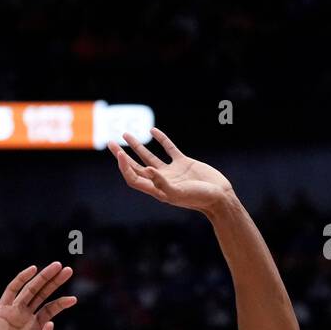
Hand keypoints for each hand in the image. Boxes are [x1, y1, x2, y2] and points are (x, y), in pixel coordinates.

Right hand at [0, 263, 76, 329]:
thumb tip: (51, 323)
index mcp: (34, 327)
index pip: (50, 309)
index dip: (61, 302)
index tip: (74, 299)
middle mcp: (25, 316)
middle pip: (43, 294)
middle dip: (55, 282)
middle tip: (68, 270)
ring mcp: (13, 311)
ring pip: (31, 289)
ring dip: (43, 277)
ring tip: (57, 266)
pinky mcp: (1, 310)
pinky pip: (12, 290)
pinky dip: (22, 279)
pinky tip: (33, 269)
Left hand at [109, 129, 233, 212]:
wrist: (220, 196)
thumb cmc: (200, 198)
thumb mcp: (180, 193)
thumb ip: (163, 183)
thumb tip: (147, 170)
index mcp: (157, 189)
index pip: (133, 177)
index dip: (124, 166)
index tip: (119, 153)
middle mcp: (162, 180)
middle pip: (136, 167)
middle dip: (122, 155)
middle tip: (110, 143)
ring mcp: (172, 171)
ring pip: (149, 157)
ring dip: (137, 146)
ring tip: (125, 134)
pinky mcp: (184, 163)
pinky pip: (169, 149)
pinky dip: (161, 139)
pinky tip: (153, 131)